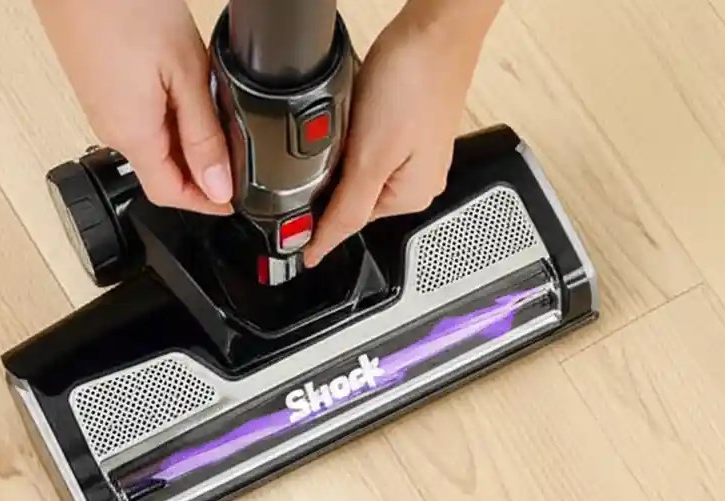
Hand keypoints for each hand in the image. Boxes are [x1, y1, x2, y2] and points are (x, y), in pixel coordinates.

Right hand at [36, 0, 232, 214]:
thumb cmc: (124, 7)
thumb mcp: (185, 72)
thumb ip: (203, 133)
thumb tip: (218, 185)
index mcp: (132, 134)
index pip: (170, 194)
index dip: (206, 203)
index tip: (236, 199)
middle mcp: (111, 128)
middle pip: (161, 172)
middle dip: (201, 174)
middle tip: (237, 156)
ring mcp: (102, 106)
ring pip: (151, 145)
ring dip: (185, 144)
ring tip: (217, 119)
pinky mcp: (100, 86)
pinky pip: (138, 120)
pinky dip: (167, 120)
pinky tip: (185, 92)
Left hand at [303, 4, 496, 266]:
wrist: (434, 27)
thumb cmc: (412, 83)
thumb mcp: (371, 157)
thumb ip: (346, 207)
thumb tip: (321, 249)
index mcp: (412, 198)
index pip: (350, 223)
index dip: (316, 218)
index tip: (289, 219)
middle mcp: (419, 181)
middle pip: (354, 198)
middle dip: (329, 181)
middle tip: (314, 152)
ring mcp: (417, 154)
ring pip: (359, 171)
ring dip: (340, 158)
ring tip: (336, 132)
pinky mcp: (410, 128)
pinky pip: (369, 146)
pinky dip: (353, 137)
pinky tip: (350, 118)